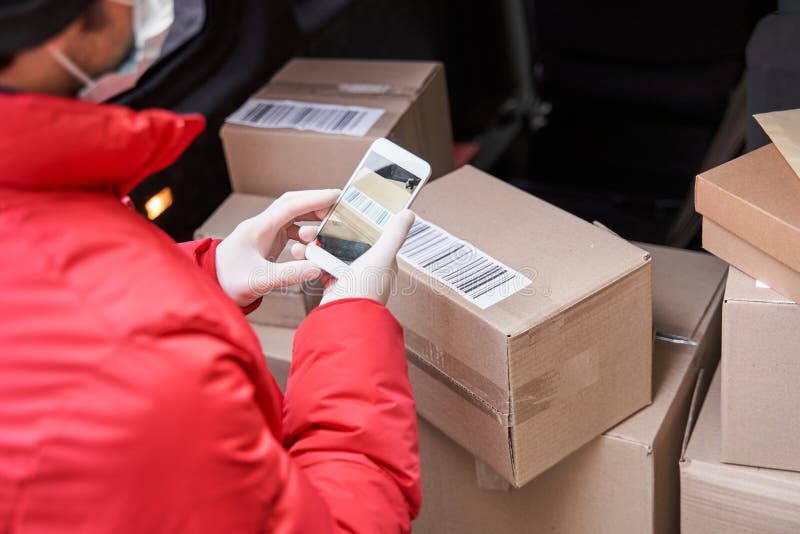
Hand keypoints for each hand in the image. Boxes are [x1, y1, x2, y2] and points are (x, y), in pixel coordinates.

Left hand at [215, 189, 338, 306]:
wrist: (212, 286)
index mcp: (258, 228)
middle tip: (338, 207)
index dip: (314, 199)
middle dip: (316, 202)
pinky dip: (305, 229)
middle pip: (292, 204)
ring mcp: (264, 232)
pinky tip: (313, 240)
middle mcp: (261, 225)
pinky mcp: (267, 241)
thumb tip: (317, 268)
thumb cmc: (229, 282)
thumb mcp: (260, 281)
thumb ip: (289, 274)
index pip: (290, 206)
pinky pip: (290, 228)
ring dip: (311, 216)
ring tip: (330, 224)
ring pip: (292, 215)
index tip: (336, 195)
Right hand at [290, 210, 415, 306]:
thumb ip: (394, 234)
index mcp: (383, 260)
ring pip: (332, 251)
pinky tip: (300, 251)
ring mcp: (350, 277)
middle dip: (329, 228)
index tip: (341, 206)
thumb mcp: (382, 257)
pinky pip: (321, 266)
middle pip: (348, 240)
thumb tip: (408, 213)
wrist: (342, 320)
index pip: (371, 232)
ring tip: (302, 235)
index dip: (357, 218)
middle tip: (314, 221)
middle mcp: (368, 268)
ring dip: (316, 241)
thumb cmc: (365, 291)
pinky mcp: (333, 285)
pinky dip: (310, 258)